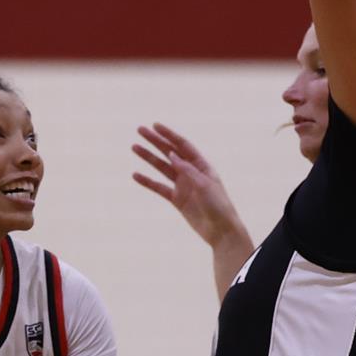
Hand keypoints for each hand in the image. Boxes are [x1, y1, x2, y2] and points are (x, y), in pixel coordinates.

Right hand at [132, 124, 240, 245]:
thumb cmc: (218, 205)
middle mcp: (191, 172)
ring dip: (148, 157)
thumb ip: (187, 169)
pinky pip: (159, 188)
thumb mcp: (203, 184)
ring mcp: (183, 186)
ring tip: (134, 147)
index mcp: (201, 165)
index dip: (169, 135)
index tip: (155, 126)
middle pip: (170, 152)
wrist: (220, 230)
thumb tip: (171, 154)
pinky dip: (147, 182)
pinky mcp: (177, 199)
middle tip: (140, 130)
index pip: (182, 145)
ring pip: (162, 168)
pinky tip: (135, 175)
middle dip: (155, 141)